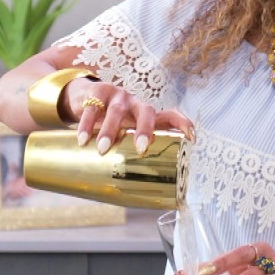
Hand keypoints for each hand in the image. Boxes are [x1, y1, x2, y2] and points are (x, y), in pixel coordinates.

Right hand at [65, 78, 193, 154]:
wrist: (85, 96)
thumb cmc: (112, 120)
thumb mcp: (126, 130)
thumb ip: (132, 148)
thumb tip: (141, 184)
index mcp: (147, 113)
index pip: (171, 115)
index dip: (183, 124)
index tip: (191, 138)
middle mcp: (136, 103)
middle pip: (146, 112)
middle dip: (145, 129)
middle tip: (140, 148)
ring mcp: (117, 95)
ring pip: (116, 111)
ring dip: (110, 130)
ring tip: (103, 148)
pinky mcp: (97, 91)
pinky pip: (92, 109)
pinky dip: (86, 125)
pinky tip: (82, 140)